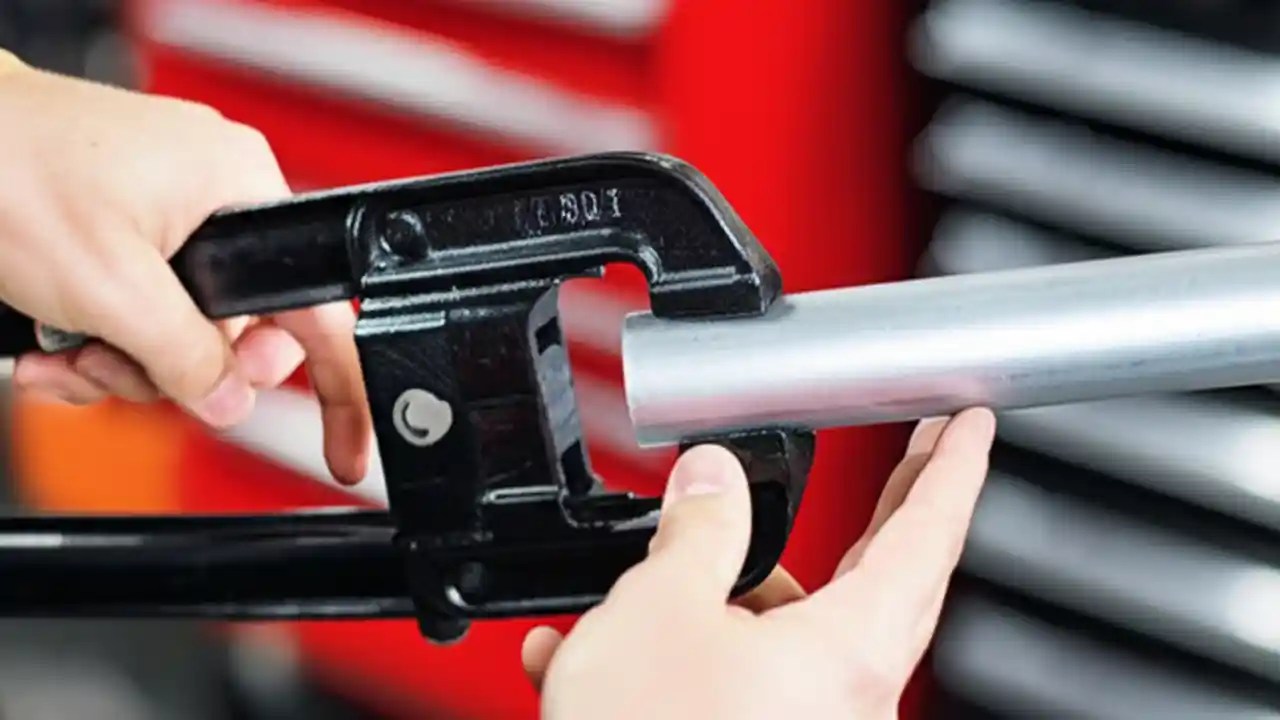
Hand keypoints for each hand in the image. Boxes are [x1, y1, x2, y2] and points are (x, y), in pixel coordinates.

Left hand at [0, 62, 369, 482]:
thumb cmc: (5, 166)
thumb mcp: (112, 290)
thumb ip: (187, 359)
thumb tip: (229, 401)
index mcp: (244, 190)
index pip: (320, 312)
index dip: (337, 392)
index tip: (345, 453)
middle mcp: (221, 195)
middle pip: (243, 332)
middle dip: (178, 375)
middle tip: (123, 374)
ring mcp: (176, 208)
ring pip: (186, 328)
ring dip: (126, 364)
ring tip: (69, 355)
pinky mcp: (133, 222)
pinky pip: (148, 304)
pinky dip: (105, 337)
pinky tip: (59, 343)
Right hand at [521, 408, 995, 718]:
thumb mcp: (658, 611)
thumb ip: (696, 531)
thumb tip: (711, 479)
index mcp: (850, 650)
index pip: (928, 535)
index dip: (952, 467)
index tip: (971, 426)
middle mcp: (848, 696)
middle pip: (885, 578)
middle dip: (888, 506)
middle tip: (906, 452)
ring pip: (795, 631)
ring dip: (741, 587)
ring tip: (670, 565)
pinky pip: (750, 677)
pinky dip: (698, 646)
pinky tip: (615, 647)